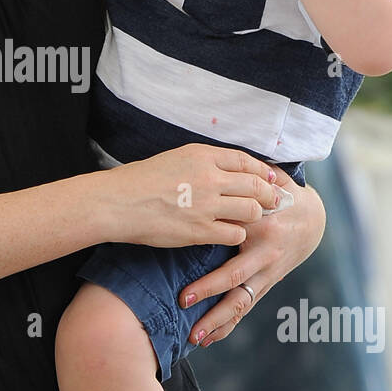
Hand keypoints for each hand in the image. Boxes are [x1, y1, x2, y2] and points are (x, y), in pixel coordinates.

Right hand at [109, 144, 280, 248]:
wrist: (118, 202)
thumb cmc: (139, 181)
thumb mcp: (174, 158)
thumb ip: (203, 163)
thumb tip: (227, 171)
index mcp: (202, 156)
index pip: (246, 161)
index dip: (263, 171)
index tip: (271, 179)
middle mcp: (209, 178)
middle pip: (256, 186)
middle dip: (269, 195)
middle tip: (273, 203)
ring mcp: (207, 205)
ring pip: (251, 210)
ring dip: (253, 216)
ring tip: (248, 219)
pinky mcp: (201, 231)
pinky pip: (235, 233)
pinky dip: (236, 234)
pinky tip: (228, 233)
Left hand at [177, 170, 324, 345]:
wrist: (313, 219)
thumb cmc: (279, 195)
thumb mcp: (267, 184)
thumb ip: (248, 177)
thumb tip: (224, 163)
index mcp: (260, 225)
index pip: (229, 238)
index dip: (211, 243)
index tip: (184, 253)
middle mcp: (264, 254)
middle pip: (235, 279)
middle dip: (209, 292)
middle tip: (183, 301)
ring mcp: (267, 273)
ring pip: (241, 302)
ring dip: (217, 321)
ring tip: (194, 337)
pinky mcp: (267, 284)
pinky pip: (246, 308)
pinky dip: (227, 325)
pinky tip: (208, 340)